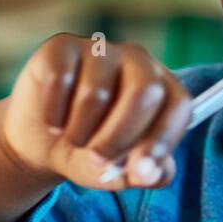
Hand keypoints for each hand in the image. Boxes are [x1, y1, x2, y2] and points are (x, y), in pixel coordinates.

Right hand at [0, 34, 191, 221]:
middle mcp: (138, 60)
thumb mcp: (121, 171)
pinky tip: (53, 122)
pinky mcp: (62, 46)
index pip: (178, 104)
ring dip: (80, 132)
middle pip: (144, 92)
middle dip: (120, 136)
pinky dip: (53, 114)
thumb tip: (151, 175)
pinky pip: (60, 81)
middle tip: (98, 159)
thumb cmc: (93, 150)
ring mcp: (101, 50)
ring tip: (75, 139)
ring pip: (96, 94)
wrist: (44, 138)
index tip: (141, 171)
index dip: (163, 139)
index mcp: (163, 88)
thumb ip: (145, 174)